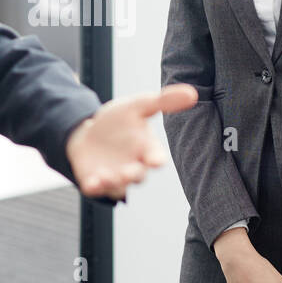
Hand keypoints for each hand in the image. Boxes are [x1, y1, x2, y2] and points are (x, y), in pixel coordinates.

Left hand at [65, 84, 196, 199]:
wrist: (89, 131)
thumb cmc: (119, 121)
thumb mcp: (137, 106)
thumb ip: (163, 101)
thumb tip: (192, 93)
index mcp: (146, 150)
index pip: (156, 158)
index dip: (156, 160)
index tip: (155, 161)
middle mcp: (134, 167)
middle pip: (138, 176)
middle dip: (133, 175)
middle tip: (127, 172)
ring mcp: (115, 177)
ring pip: (118, 188)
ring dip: (114, 183)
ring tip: (106, 176)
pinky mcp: (96, 182)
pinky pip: (96, 189)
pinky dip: (95, 188)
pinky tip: (91, 182)